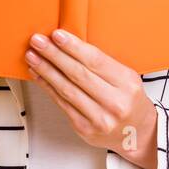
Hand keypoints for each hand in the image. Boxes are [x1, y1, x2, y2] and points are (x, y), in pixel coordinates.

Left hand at [24, 29, 158, 168]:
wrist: (136, 133)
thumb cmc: (128, 99)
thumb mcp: (125, 78)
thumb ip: (102, 65)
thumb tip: (68, 45)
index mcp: (127, 83)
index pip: (96, 60)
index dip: (74, 47)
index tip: (56, 35)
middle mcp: (114, 102)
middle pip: (78, 74)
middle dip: (54, 55)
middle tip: (37, 41)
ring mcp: (99, 118)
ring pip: (66, 89)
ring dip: (46, 70)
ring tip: (32, 56)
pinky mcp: (84, 128)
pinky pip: (62, 103)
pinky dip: (47, 87)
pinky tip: (38, 75)